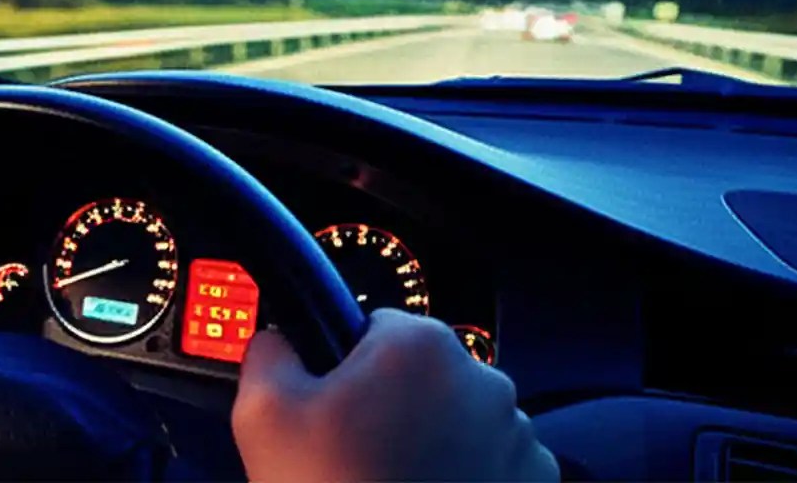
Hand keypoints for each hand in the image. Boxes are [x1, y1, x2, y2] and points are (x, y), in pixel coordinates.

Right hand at [232, 308, 559, 481]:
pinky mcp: (532, 478)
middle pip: (422, 375)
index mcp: (418, 344)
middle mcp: (481, 376)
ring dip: (434, 441)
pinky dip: (466, 475)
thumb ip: (269, 352)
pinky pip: (492, 461)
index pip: (376, 328)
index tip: (337, 412)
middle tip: (358, 458)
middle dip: (394, 406)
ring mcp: (515, 431)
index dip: (347, 370)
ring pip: (460, 418)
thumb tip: (278, 339)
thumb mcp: (264, 416)